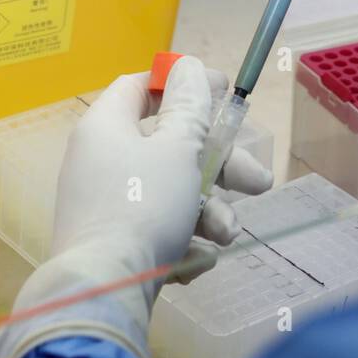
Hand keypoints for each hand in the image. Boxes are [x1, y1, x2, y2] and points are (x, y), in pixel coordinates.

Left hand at [0, 58, 271, 357]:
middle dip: (220, 166)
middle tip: (258, 181)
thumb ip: (190, 106)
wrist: (102, 291)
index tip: (224, 91)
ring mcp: (104, 205)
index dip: (184, 84)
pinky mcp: (112, 244)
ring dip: (208, 211)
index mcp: (106, 126)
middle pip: (169, 146)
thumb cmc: (143, 206)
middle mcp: (100, 160)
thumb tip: (188, 66)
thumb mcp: (178, 148)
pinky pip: (155, 228)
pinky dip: (182, 239)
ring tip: (227, 234)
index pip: (142, 86)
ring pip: (170, 193)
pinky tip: (196, 259)